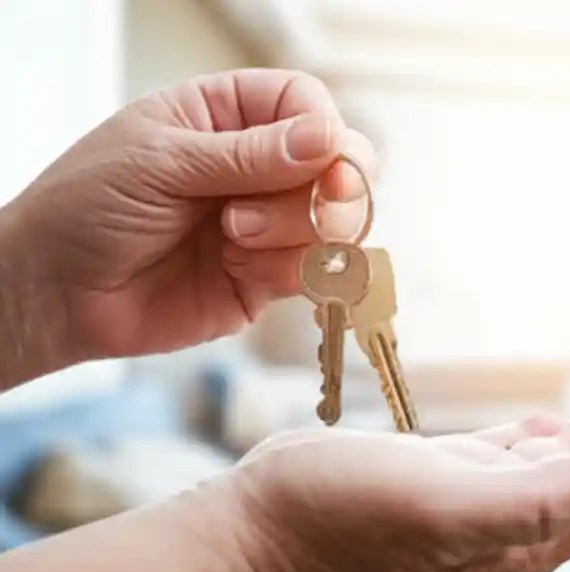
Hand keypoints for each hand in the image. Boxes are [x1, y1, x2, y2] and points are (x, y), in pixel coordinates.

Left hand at [0, 68, 372, 375]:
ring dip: (298, 231)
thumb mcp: (162, 163)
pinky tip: (240, 268)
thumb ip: (250, 155)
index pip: (307, 105)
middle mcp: (256, 168)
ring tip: (236, 238)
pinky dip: (291, 272)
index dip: (325, 130)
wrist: (53, 293)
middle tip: (299, 205)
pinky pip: (315, 273)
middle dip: (329, 190)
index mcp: (226, 116)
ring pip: (338, 224)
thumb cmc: (86, 208)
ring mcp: (269, 225)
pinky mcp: (267, 279)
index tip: (321, 159)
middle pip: (341, 165)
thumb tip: (331, 138)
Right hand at [223, 388, 569, 571]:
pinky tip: (567, 418)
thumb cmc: (342, 520)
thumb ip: (541, 499)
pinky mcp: (445, 484)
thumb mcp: (447, 503)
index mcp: (529, 537)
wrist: (259, 537)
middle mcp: (514, 528)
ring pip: (567, 467)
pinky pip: (520, 458)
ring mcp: (480, 506)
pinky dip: (554, 435)